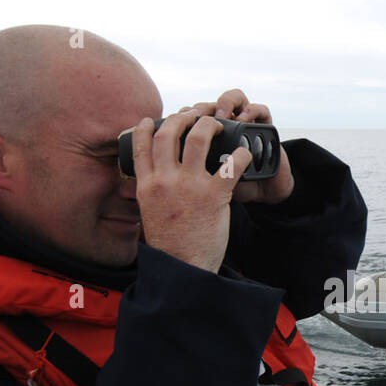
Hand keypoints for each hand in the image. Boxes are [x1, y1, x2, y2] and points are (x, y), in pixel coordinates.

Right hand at [129, 113, 251, 272]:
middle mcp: (165, 181)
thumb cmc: (171, 244)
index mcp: (146, 186)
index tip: (152, 119)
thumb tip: (152, 176)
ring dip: (209, 125)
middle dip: (182, 117)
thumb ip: (151, 191)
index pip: (140, 145)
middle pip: (169, 132)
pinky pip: (231, 163)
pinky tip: (244, 153)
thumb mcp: (149, 213)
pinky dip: (241, 153)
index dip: (145, 126)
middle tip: (194, 116)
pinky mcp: (215, 195)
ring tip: (218, 124)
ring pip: (199, 138)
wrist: (184, 268)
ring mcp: (190, 186)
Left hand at [179, 88, 294, 203]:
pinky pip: (260, 110)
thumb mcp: (208, 183)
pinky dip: (251, 111)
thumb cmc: (233, 190)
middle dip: (202, 108)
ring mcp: (245, 124)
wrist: (263, 194)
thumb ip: (192, 169)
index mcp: (207, 138)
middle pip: (209, 104)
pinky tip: (244, 119)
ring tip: (222, 115)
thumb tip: (170, 162)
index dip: (184, 116)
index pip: (191, 116)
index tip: (178, 125)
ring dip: (226, 102)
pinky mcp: (265, 127)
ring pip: (234, 99)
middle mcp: (225, 127)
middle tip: (199, 117)